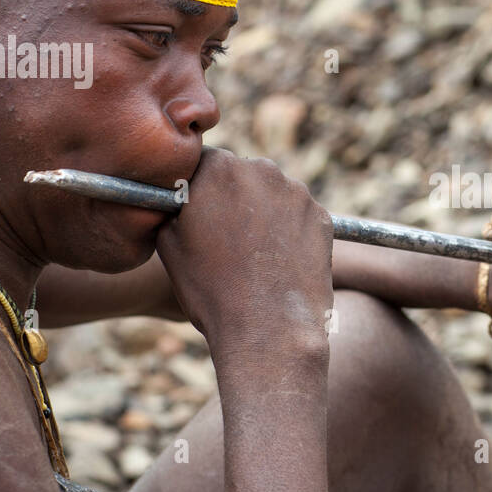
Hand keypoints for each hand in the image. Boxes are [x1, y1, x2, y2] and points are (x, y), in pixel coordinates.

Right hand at [155, 148, 333, 359]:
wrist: (269, 329)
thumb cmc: (212, 289)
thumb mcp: (168, 244)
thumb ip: (170, 207)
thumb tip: (174, 198)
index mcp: (219, 169)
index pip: (201, 162)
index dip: (196, 187)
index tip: (196, 209)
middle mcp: (263, 169)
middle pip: (241, 174)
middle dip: (232, 197)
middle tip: (225, 235)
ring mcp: (298, 193)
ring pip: (273, 194)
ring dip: (263, 212)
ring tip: (253, 255)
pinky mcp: (323, 216)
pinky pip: (298, 215)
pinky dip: (289, 231)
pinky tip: (278, 260)